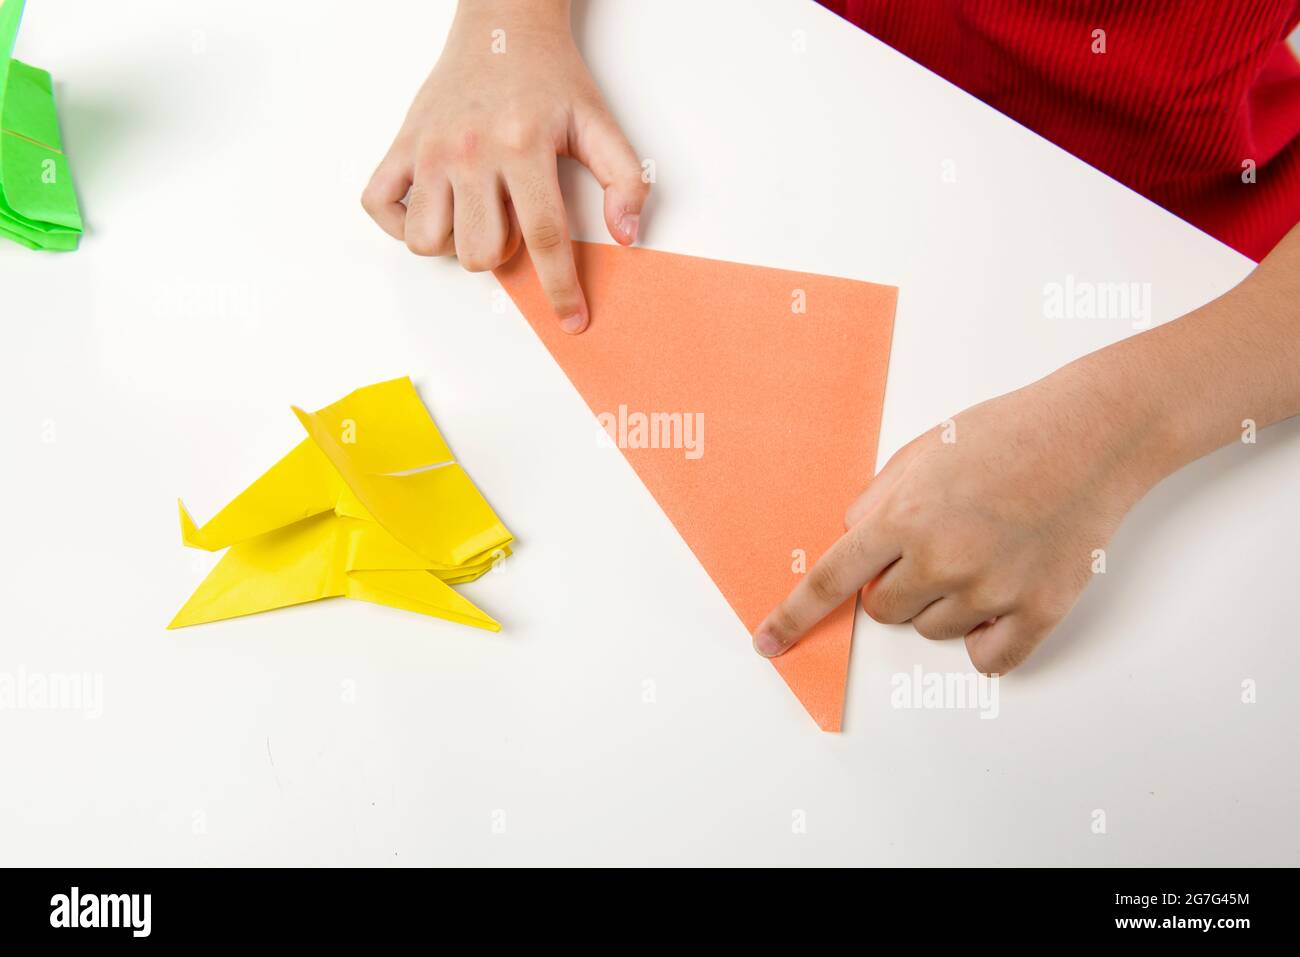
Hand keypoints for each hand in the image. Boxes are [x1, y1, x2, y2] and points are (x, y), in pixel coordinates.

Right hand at [361, 0, 648, 332]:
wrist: (503, 23)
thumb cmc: (549, 77)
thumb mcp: (598, 123)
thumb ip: (623, 179)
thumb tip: (626, 236)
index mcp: (523, 146)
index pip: (545, 237)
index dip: (561, 288)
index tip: (572, 319)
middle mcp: (471, 150)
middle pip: (480, 251)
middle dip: (503, 252)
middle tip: (512, 217)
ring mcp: (430, 150)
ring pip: (428, 241)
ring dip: (454, 243)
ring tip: (474, 214)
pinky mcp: (402, 145)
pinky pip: (379, 205)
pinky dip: (400, 222)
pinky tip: (434, 209)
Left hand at [752, 361, 1162, 673]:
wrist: (1092, 434)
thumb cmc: (1007, 434)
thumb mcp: (922, 450)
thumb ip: (878, 500)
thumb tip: (852, 542)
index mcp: (904, 516)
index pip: (830, 581)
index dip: (793, 617)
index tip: (767, 643)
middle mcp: (942, 558)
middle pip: (883, 611)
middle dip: (895, 585)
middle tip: (938, 544)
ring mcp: (991, 589)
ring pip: (933, 631)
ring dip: (944, 604)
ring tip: (983, 552)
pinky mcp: (1039, 610)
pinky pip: (988, 658)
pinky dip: (987, 639)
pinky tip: (1001, 597)